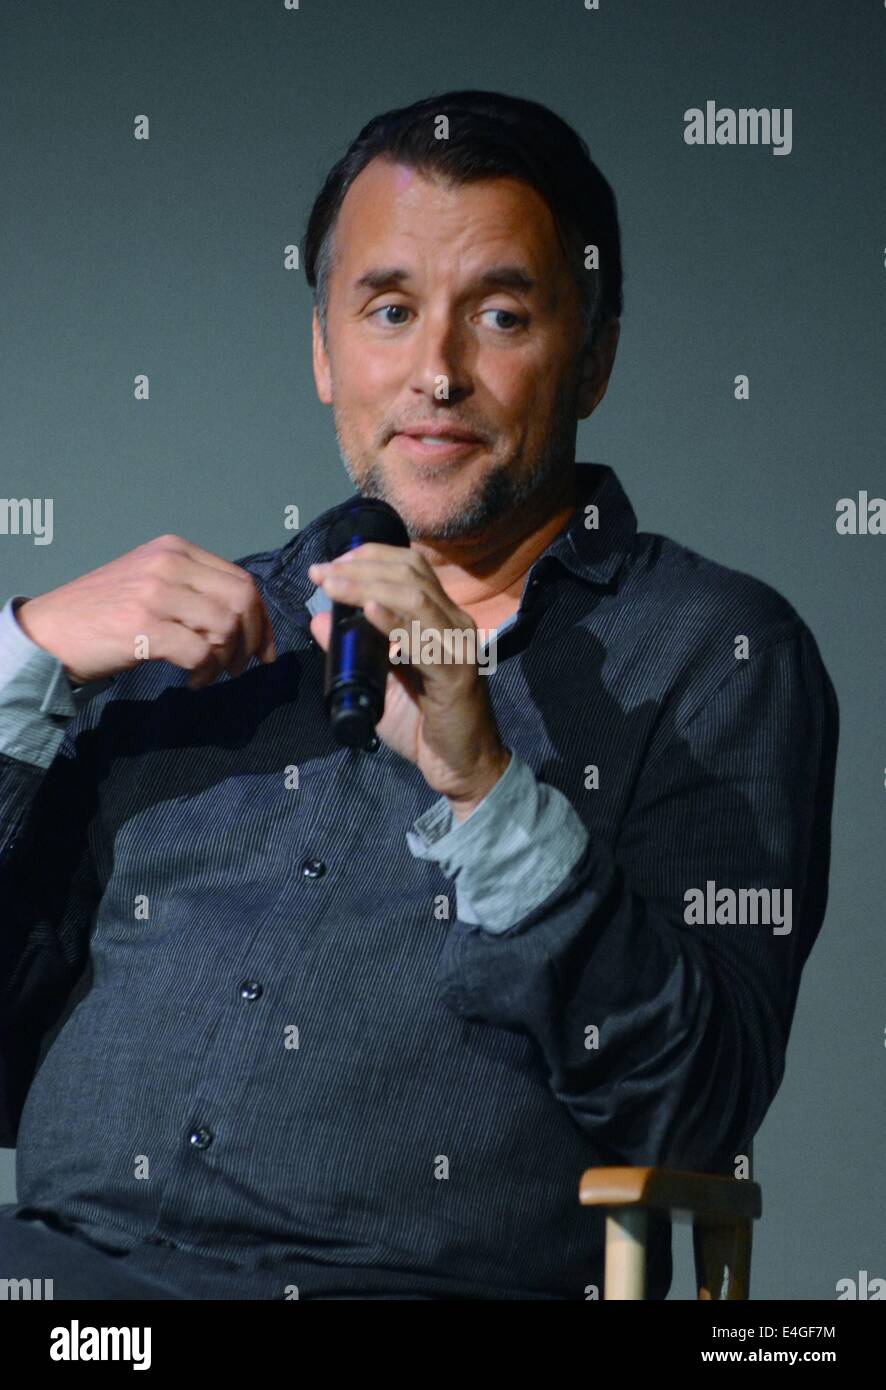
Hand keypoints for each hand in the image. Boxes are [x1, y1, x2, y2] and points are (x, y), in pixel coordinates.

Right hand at [15, 534, 276, 688]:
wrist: (49, 632)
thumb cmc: (102, 613)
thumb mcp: (150, 582)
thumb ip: (193, 589)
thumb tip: (246, 617)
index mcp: (175, 549)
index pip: (241, 579)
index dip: (262, 618)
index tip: (265, 648)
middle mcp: (168, 563)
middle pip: (242, 599)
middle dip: (254, 638)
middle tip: (245, 666)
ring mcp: (156, 593)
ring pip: (226, 626)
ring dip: (228, 660)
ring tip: (212, 675)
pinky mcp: (144, 626)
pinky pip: (201, 653)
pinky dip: (205, 673)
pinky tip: (192, 682)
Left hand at [307, 543, 510, 817]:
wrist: (461, 768)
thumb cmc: (423, 726)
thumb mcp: (380, 681)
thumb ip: (354, 650)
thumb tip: (319, 619)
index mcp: (440, 619)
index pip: (409, 567)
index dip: (368, 557)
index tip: (328, 565)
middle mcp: (453, 624)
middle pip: (410, 573)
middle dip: (361, 567)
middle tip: (321, 573)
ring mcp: (457, 648)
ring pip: (416, 598)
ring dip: (369, 586)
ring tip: (333, 585)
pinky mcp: (456, 676)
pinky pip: (424, 641)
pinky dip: (394, 621)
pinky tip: (368, 610)